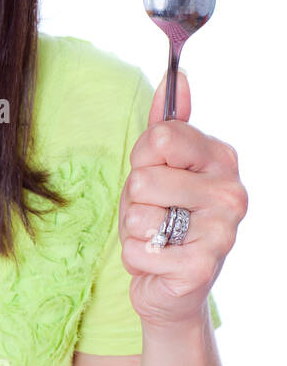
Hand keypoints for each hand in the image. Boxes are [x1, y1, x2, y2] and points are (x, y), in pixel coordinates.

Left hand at [118, 70, 247, 328]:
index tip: (158, 177)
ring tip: (155, 240)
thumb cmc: (162, 220)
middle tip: (155, 216)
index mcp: (223, 160)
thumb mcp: (160, 167)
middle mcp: (232, 193)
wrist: (170, 287)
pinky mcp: (200, 267)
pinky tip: (157, 263)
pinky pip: (136, 250)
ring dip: (133, 232)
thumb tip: (176, 77)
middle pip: (144, 177)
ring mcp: (221, 233)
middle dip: (135, 200)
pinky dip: (135, 259)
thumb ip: (166, 125)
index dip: (144, 159)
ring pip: (137, 214)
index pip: (161, 137)